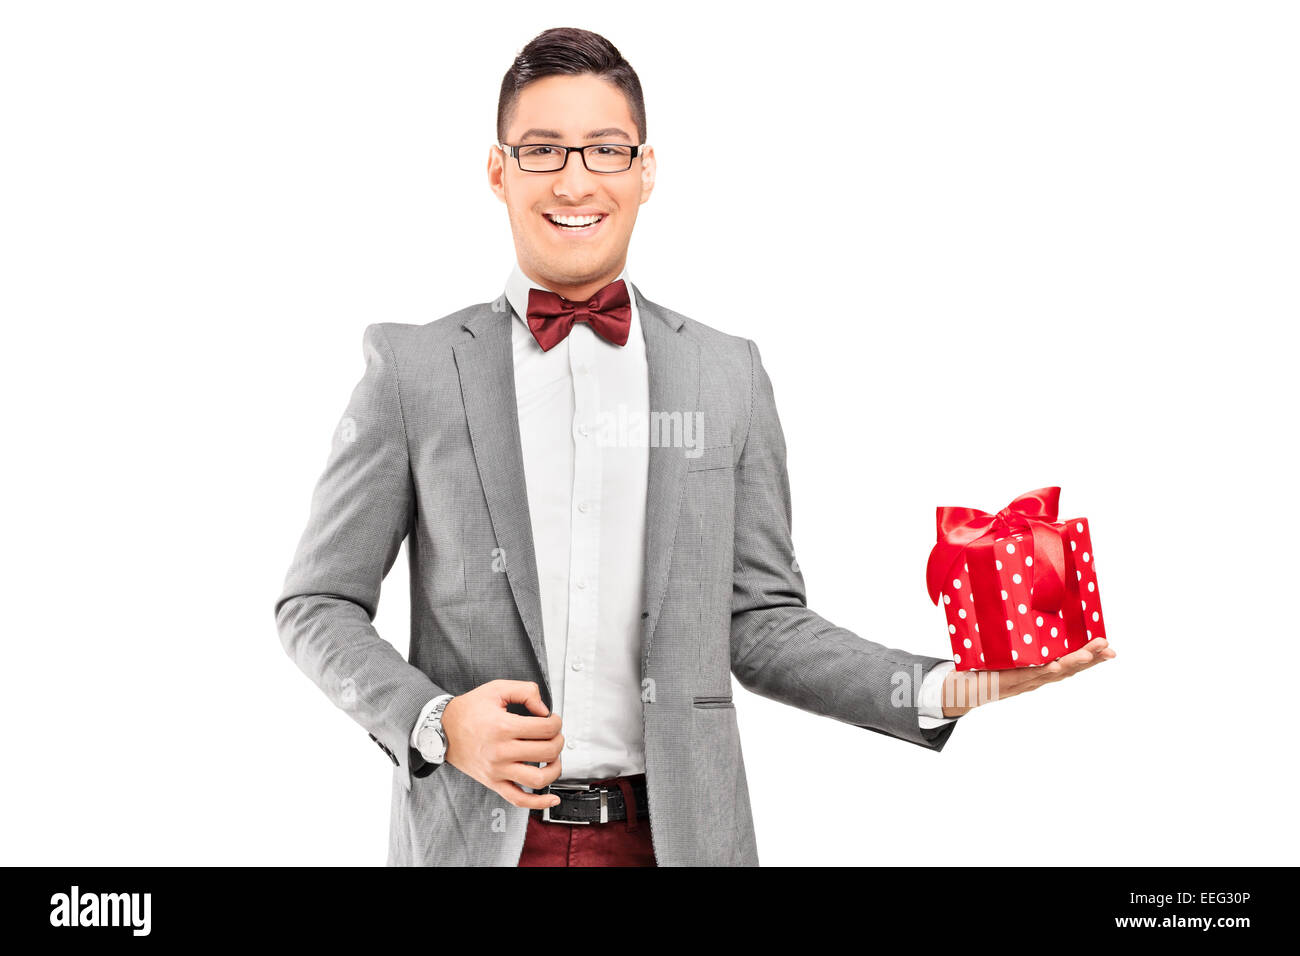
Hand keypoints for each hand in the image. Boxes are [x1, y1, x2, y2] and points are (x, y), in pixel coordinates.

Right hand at [440, 679, 564, 809]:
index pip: (545, 729)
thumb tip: (544, 710)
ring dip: (555, 769)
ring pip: (538, 779)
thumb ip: (526, 691)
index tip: (553, 720)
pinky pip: (519, 799)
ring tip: (553, 758)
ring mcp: (497, 771)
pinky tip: (552, 798)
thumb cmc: (468, 710)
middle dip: (558, 741)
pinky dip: (539, 802)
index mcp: (502, 727)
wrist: (442, 729)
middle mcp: (500, 752)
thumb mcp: (496, 689)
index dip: (556, 722)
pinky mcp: (493, 782)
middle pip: (546, 752)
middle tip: (554, 735)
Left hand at [940, 637, 1115, 717]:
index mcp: (1038, 670)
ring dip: (1071, 664)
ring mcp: (1022, 682)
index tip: (1108, 646)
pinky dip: (1042, 672)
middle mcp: (1034, 678)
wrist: (960, 689)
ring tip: (1089, 655)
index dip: (1090, 656)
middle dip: (1089, 659)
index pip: (1068, 662)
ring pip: (1052, 673)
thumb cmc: (984, 666)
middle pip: (1067, 669)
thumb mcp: (1005, 648)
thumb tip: (1023, 602)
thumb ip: (1017, 633)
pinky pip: (1026, 676)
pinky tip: (1054, 667)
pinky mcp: (1005, 683)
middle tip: (1108, 648)